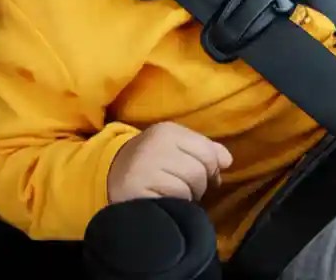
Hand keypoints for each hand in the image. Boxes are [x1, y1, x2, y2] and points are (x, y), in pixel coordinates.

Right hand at [107, 122, 232, 203]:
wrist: (108, 176)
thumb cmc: (150, 162)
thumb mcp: (176, 147)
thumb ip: (205, 150)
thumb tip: (228, 161)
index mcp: (167, 131)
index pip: (208, 152)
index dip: (212, 168)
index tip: (206, 176)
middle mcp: (155, 145)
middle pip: (200, 171)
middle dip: (200, 185)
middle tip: (188, 189)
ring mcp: (144, 168)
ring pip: (189, 188)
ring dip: (188, 197)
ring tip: (174, 194)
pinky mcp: (137, 190)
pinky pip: (174, 201)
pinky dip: (175, 204)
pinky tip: (164, 201)